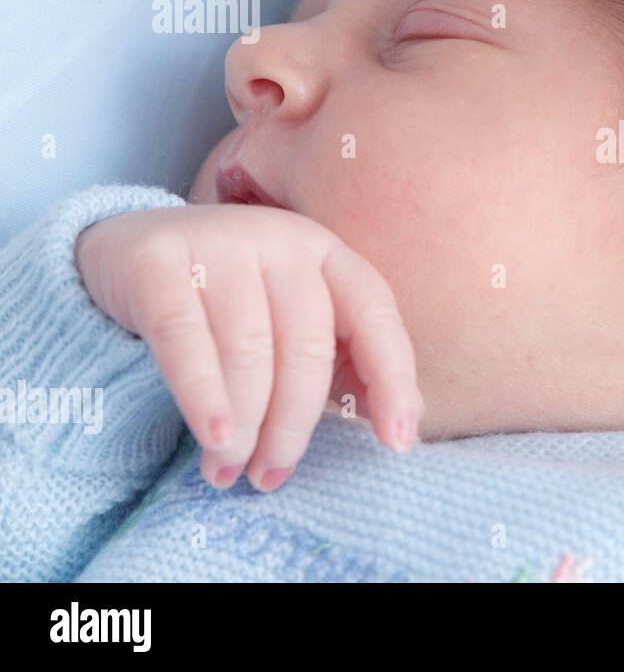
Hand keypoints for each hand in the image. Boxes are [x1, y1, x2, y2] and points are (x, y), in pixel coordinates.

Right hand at [75, 204, 424, 488]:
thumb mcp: (293, 321)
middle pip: (306, 345)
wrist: (128, 251)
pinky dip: (202, 394)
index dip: (392, 379)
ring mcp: (220, 244)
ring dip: (244, 425)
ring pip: (248, 350)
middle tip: (271, 475)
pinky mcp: (157, 262)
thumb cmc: (230, 301)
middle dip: (294, 423)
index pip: (374, 315)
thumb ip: (344, 364)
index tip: (397, 442)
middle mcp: (281, 240)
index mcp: (326, 255)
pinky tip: (213, 437)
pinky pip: (185, 339)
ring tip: (229, 470)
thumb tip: (402, 427)